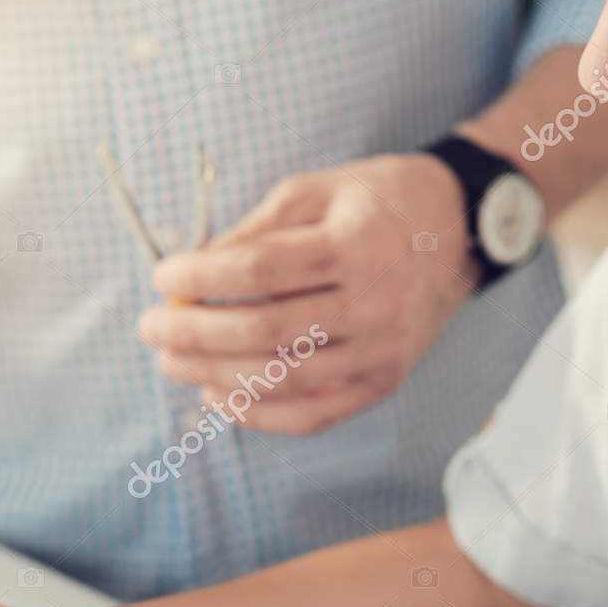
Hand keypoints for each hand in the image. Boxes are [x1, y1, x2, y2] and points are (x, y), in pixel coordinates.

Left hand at [136, 153, 481, 434]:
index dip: (202, 277)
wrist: (457, 233)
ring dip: (214, 374)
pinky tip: (216, 394)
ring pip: (283, 379)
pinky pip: (312, 415)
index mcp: (359, 244)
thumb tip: (189, 273)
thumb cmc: (373, 204)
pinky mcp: (383, 383)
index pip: (262, 270)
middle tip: (150, 327)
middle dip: (195, 332)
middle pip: (266, 331)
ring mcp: (383, 351)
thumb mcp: (315, 191)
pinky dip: (257, 413)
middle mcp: (377, 303)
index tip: (161, 275)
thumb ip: (253, 231)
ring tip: (171, 360)